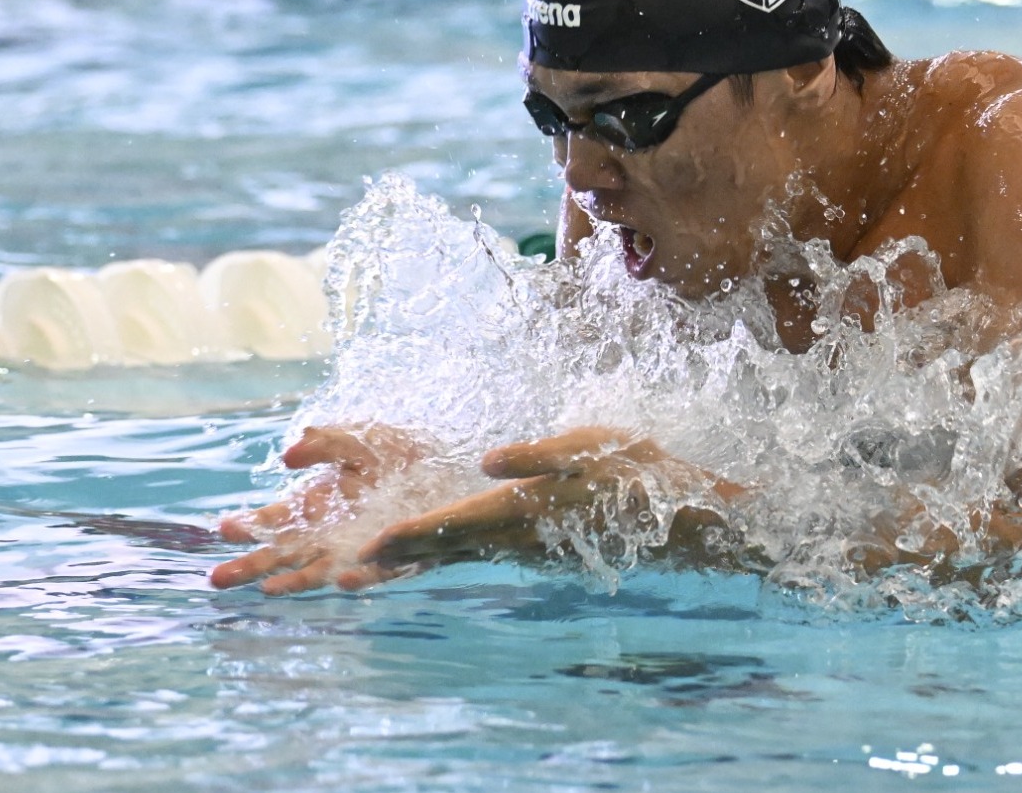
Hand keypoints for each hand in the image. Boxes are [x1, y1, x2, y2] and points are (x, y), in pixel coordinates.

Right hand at [209, 423, 424, 594]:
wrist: (453, 464)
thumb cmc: (400, 450)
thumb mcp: (359, 438)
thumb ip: (325, 443)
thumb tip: (286, 458)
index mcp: (319, 501)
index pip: (277, 517)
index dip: (251, 524)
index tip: (223, 529)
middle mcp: (332, 531)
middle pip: (286, 552)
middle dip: (253, 565)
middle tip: (217, 579)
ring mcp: (360, 547)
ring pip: (319, 570)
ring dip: (294, 581)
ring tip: (268, 590)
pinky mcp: (395, 557)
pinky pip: (374, 572)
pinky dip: (358, 577)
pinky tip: (341, 582)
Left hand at [340, 427, 744, 588]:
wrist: (682, 521)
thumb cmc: (639, 474)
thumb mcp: (591, 447)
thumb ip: (536, 455)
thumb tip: (488, 460)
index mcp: (523, 509)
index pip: (452, 523)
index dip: (405, 535)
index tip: (364, 548)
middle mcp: (517, 537)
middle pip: (444, 548)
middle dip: (393, 558)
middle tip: (339, 574)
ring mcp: (527, 548)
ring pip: (458, 554)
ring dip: (412, 559)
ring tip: (367, 565)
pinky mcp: (537, 548)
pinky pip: (479, 553)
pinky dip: (444, 555)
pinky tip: (429, 554)